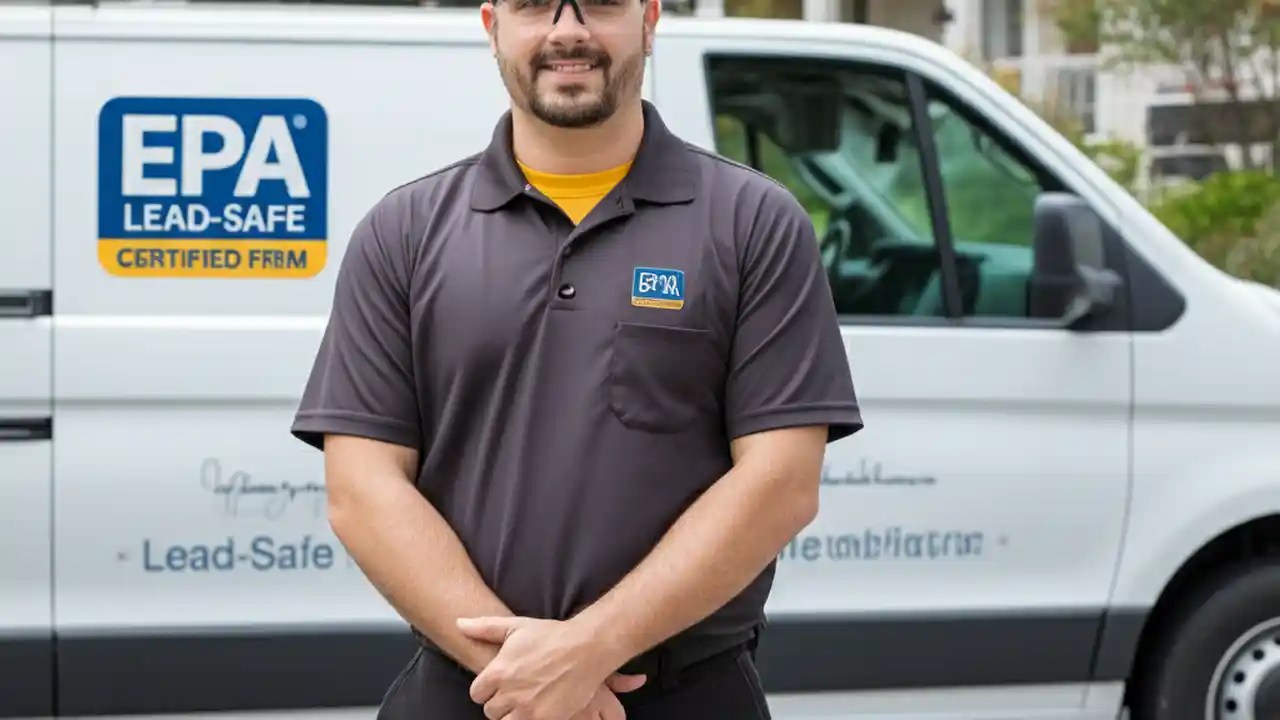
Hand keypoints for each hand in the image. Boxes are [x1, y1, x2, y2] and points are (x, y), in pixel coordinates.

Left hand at [457, 615, 644, 719]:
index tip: (499, 684)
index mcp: (498, 672)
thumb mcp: (516, 626)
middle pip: (490, 711)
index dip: (487, 690)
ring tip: (527, 701)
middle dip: (501, 703)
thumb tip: (459, 623)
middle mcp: (509, 693)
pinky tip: (540, 707)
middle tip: (516, 693)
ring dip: (514, 714)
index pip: (477, 694)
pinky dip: (531, 718)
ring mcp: (527, 709)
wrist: (586, 649)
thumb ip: (484, 628)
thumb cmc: (551, 636)